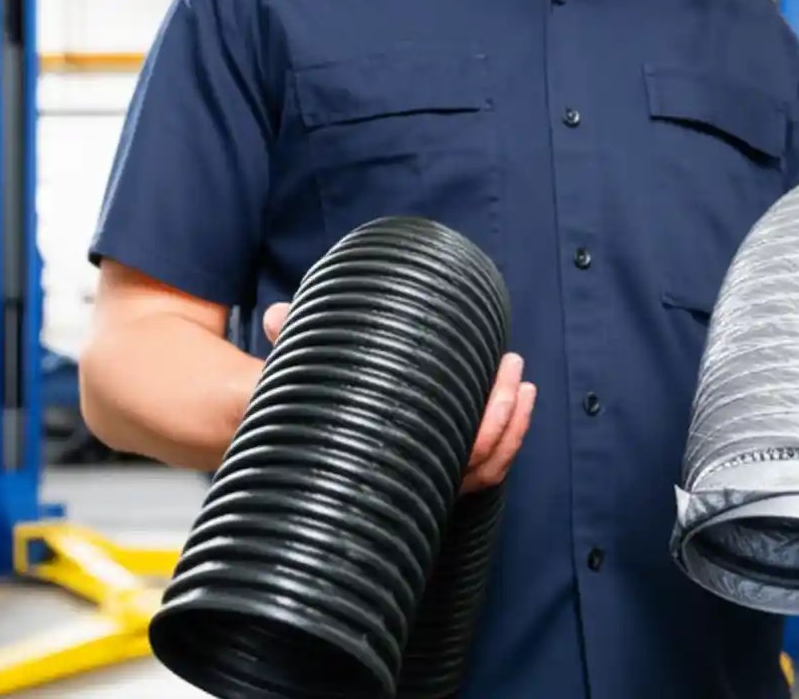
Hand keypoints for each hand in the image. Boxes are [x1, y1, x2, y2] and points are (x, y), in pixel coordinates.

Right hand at [263, 303, 536, 494]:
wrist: (296, 454)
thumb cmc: (304, 417)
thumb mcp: (294, 383)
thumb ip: (291, 349)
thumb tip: (278, 315)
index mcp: (388, 465)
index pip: (451, 457)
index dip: (488, 422)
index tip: (494, 372)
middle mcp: (414, 482)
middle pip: (478, 459)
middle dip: (505, 412)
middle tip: (510, 363)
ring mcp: (432, 483)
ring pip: (487, 466)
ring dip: (514, 423)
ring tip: (519, 379)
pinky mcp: (442, 476)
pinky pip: (487, 467)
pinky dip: (510, 435)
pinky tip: (520, 398)